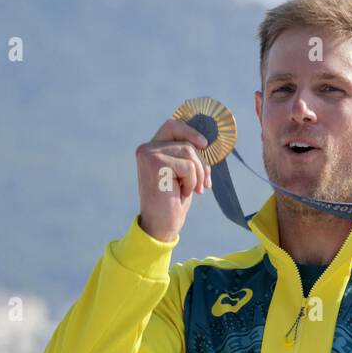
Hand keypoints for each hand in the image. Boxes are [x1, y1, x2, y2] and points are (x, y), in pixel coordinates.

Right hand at [135, 115, 212, 241]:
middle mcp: (147, 148)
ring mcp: (149, 154)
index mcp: (151, 149)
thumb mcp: (182, 174)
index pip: (172, 126)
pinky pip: (188, 166)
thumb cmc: (172, 202)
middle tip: (203, 185)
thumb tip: (205, 143)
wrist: (160, 226)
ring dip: (197, 175)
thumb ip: (187, 156)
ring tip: (190, 190)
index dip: (190, 131)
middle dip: (201, 164)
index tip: (205, 144)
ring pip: (189, 152)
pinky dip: (191, 182)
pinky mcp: (156, 163)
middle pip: (186, 143)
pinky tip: (181, 193)